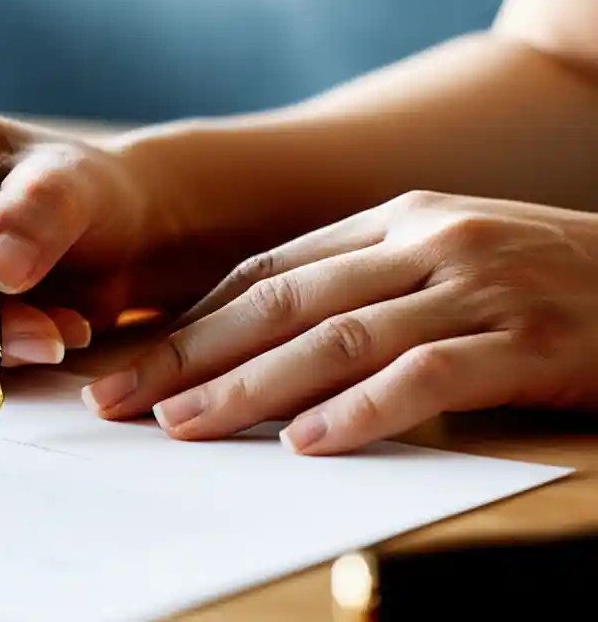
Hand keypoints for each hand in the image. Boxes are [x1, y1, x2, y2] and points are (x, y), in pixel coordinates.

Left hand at [82, 190, 597, 453]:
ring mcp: (474, 286)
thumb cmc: (541, 283)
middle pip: (280, 304)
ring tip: (186, 427)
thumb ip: (360, 291)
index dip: (192, 320)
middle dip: (189, 355)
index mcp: (393, 221)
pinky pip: (427, 377)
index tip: (131, 362)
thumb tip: (261, 348)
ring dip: (249, 387)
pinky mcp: (526, 338)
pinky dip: (361, 411)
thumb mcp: (442, 265)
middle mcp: (423, 242)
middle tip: (123, 398)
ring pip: (337, 339)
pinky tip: (307, 442)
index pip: (267, 274)